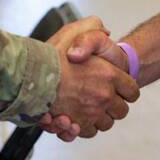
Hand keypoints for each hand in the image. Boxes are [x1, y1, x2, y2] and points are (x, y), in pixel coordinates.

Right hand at [43, 17, 138, 141]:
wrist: (27, 75)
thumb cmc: (50, 54)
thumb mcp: (75, 30)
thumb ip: (93, 27)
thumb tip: (106, 31)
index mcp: (109, 74)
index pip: (132, 91)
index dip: (126, 89)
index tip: (118, 88)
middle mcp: (103, 96)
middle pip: (121, 110)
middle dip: (113, 106)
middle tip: (101, 98)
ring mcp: (91, 112)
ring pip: (106, 123)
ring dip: (97, 118)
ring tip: (85, 108)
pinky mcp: (77, 125)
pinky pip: (88, 132)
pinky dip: (83, 128)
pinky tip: (75, 118)